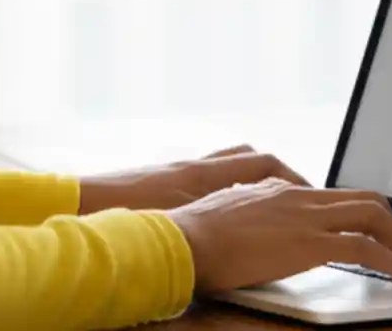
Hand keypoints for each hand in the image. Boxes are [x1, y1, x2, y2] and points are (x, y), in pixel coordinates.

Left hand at [78, 145, 309, 213]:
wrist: (83, 201)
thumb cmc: (126, 210)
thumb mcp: (180, 219)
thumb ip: (214, 221)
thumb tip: (247, 234)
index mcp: (204, 173)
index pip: (263, 163)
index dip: (292, 177)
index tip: (308, 194)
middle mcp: (194, 166)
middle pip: (250, 157)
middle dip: (278, 174)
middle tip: (295, 196)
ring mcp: (179, 170)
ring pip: (227, 164)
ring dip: (248, 179)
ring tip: (263, 203)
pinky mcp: (163, 180)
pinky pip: (205, 176)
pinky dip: (221, 187)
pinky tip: (221, 211)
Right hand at [165, 178, 391, 293]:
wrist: (182, 242)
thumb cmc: (194, 237)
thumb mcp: (230, 218)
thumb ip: (254, 220)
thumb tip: (264, 234)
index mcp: (280, 190)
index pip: (335, 196)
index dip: (362, 215)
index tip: (374, 235)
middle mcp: (299, 196)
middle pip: (365, 199)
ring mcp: (306, 217)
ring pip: (373, 216)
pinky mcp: (309, 243)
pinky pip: (366, 247)